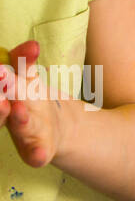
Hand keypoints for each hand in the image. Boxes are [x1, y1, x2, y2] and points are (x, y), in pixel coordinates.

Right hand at [1, 40, 71, 168]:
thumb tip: (32, 45)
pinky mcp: (38, 150)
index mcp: (3, 99)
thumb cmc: (31, 99)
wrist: (63, 129)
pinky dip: (36, 154)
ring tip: (20, 109)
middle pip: (1, 109)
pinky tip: (38, 155)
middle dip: (0, 97)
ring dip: (18, 119)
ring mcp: (24, 134)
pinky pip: (36, 153)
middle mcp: (8, 117)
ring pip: (19, 127)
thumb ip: (23, 61)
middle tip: (0, 77)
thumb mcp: (26, 77)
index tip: (0, 69)